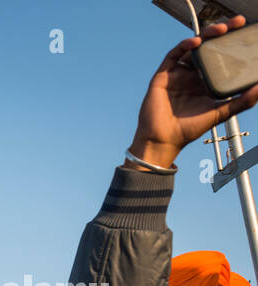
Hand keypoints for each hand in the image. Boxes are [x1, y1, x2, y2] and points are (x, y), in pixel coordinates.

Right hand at [128, 17, 257, 170]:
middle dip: (221, 33)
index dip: (231, 44)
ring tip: (221, 30)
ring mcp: (177, 74)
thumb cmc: (188, 129)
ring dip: (206, 36)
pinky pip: (173, 55)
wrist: (164, 140)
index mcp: (204, 82)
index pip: (220, 57)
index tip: (244, 34)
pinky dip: (184, 46)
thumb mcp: (221, 113)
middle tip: (237, 24)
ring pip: (192, 48)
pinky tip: (196, 42)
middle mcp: (191, 76)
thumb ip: (242, 101)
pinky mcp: (163, 76)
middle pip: (207, 48)